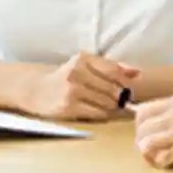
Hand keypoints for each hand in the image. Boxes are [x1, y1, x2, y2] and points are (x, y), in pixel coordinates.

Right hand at [20, 52, 139, 120]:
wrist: (35, 90)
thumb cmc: (66, 77)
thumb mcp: (85, 65)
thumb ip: (111, 67)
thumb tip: (137, 72)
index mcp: (82, 58)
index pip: (114, 70)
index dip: (126, 82)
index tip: (127, 88)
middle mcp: (76, 72)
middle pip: (113, 89)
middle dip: (120, 97)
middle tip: (119, 100)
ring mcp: (72, 90)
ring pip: (107, 103)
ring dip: (112, 107)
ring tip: (107, 106)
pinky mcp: (68, 107)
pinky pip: (97, 114)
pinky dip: (103, 114)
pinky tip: (98, 111)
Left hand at [134, 94, 172, 172]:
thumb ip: (172, 113)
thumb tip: (145, 123)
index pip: (142, 111)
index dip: (140, 126)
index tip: (144, 134)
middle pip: (142, 129)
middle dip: (142, 142)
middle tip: (149, 151)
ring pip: (147, 144)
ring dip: (150, 154)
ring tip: (158, 157)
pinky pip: (163, 158)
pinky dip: (164, 162)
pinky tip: (172, 162)